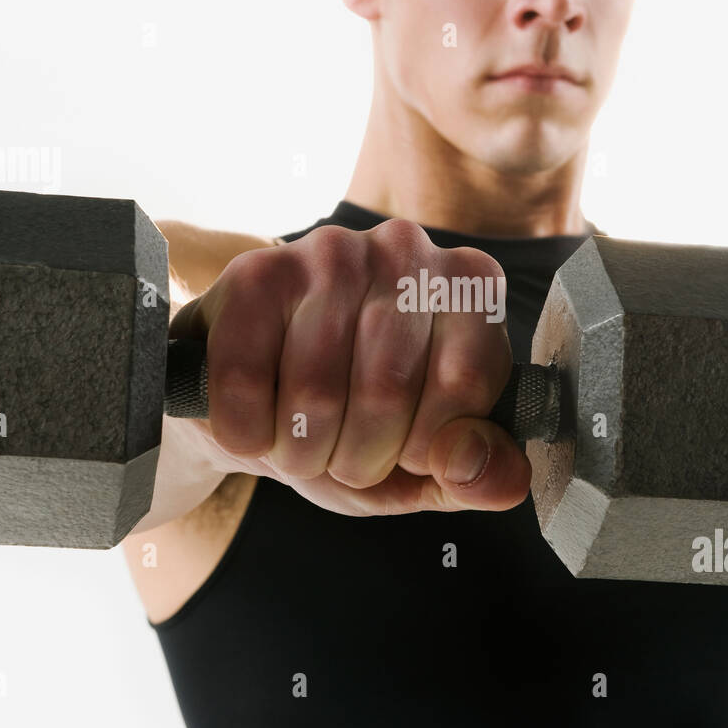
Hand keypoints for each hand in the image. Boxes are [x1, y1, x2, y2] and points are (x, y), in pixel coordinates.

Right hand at [167, 218, 531, 515]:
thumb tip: (470, 463)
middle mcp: (407, 252)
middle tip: (338, 454)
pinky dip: (244, 434)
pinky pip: (244, 385)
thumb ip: (483, 476)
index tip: (403, 448)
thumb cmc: (355, 425)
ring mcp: (329, 254)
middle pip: (387, 393)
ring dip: (299, 452)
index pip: (465, 387)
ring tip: (297, 440)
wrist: (256, 395)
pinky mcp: (255, 273)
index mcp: (470, 287)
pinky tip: (252, 422)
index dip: (424, 447)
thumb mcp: (430, 465)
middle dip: (356, 458)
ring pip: (316, 394)